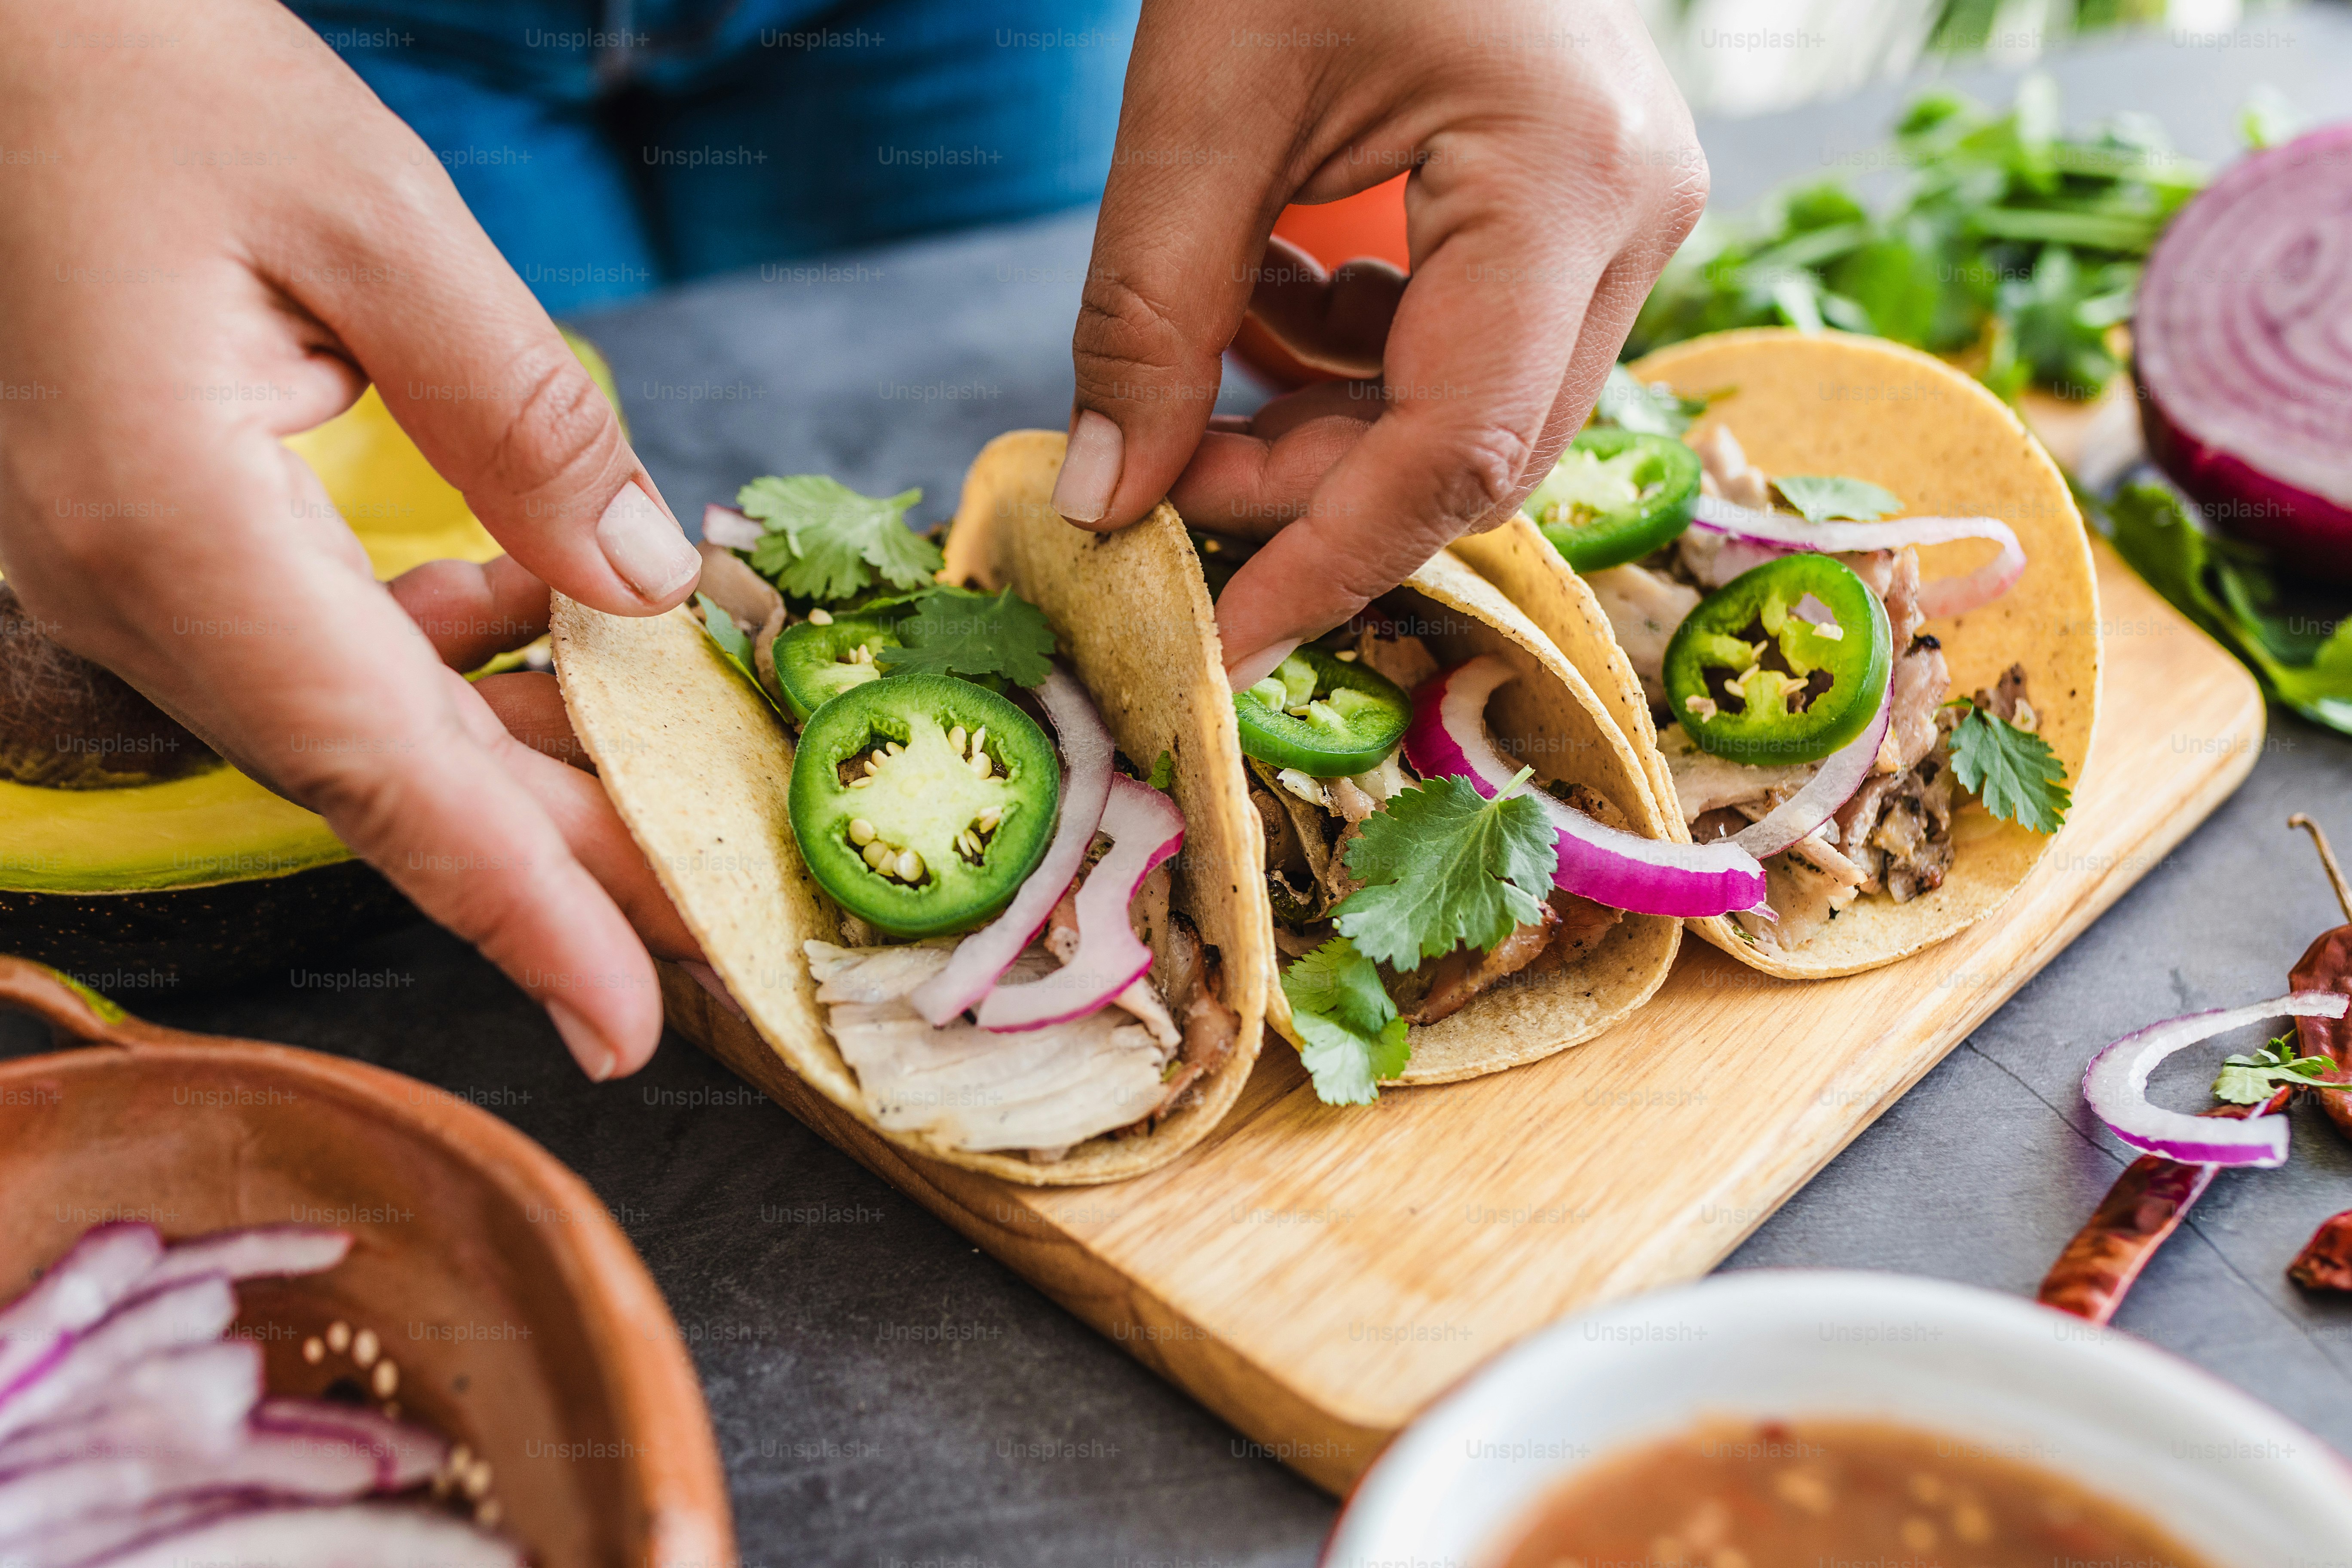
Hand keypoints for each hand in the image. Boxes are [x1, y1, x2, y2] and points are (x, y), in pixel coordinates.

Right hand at [0, 0, 701, 1077]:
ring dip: (516, 751)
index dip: (520, 914)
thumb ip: (515, 411)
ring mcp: (122, 563)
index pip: (384, 778)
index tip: (627, 1025)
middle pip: (386, 774)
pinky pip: (313, 640)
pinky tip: (534, 611)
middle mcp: (132, 581)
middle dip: (564, 852)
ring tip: (672, 758)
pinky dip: (442, 649)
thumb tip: (632, 578)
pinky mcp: (142, 524)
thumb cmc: (123, 66)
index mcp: (175, 525)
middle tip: (725, 899)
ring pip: (355, 719)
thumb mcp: (363, 212)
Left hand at [1055, 0, 1704, 684]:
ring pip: (1467, 413)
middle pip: (1470, 452)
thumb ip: (1149, 312)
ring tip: (1208, 353)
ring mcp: (1621, 213)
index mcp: (1566, 184)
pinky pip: (1468, 348)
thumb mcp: (1199, 98)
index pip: (1455, 453)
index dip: (1329, 564)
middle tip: (1164, 475)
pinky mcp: (1579, 208)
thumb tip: (1109, 502)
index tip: (1219, 645)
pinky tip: (1278, 287)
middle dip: (1307, 492)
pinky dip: (1353, 359)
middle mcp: (1632, 216)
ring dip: (1322, 425)